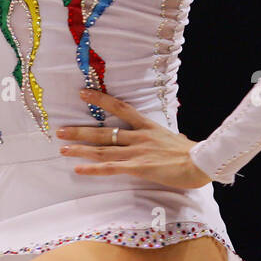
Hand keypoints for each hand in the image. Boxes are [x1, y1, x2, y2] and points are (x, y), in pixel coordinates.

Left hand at [56, 88, 212, 188]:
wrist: (201, 161)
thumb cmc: (191, 153)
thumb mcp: (174, 139)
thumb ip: (162, 138)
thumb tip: (163, 140)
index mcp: (147, 127)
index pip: (120, 107)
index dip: (101, 99)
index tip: (84, 92)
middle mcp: (138, 136)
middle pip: (103, 132)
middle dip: (80, 131)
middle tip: (60, 130)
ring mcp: (136, 151)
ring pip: (103, 149)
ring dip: (80, 149)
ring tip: (62, 148)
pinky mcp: (138, 167)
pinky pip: (111, 167)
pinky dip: (93, 168)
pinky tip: (79, 168)